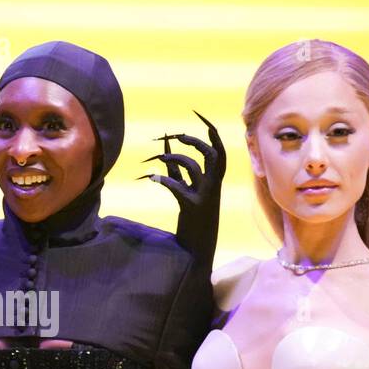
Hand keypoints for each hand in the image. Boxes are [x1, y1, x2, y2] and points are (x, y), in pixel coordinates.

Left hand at [139, 110, 225, 267]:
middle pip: (211, 154)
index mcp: (215, 182)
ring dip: (172, 158)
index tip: (198, 115)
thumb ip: (177, 173)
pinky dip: (163, 179)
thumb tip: (163, 153)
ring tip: (157, 158)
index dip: (210, 132)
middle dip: (193, 141)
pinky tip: (150, 177)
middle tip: (174, 136)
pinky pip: (177, 186)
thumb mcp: (186, 194)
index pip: (218, 151)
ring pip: (192, 166)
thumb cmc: (192, 222)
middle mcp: (213, 187)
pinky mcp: (191, 208)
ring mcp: (204, 197)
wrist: (198, 253)